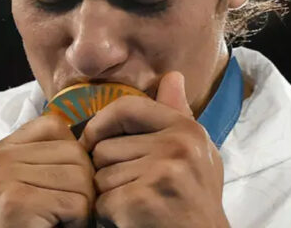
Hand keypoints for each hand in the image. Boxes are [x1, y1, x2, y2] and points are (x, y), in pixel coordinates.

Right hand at [0, 115, 94, 227]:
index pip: (57, 128)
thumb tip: (95, 132)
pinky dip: (76, 223)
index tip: (54, 190)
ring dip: (80, 208)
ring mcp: (2, 179)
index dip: (72, 162)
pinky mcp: (16, 202)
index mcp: (1, 148)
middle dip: (80, 188)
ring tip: (55, 221)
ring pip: (81, 178)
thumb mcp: (42, 180)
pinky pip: (77, 204)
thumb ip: (55, 153)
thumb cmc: (39, 224)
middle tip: (57, 212)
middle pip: (74, 154)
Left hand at [80, 72, 228, 227]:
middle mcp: (178, 146)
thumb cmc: (194, 203)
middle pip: (105, 147)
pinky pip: (101, 201)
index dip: (101, 123)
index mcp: (187, 130)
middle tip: (134, 191)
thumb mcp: (196, 156)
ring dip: (108, 196)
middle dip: (108, 172)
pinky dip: (109, 217)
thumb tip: (173, 76)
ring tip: (135, 206)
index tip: (93, 141)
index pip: (127, 106)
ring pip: (100, 176)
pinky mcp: (142, 201)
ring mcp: (162, 173)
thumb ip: (178, 116)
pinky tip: (132, 221)